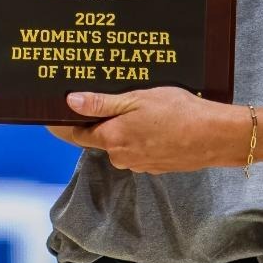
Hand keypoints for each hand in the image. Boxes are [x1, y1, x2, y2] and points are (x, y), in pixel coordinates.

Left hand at [46, 88, 250, 174]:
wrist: (216, 136)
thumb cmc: (178, 112)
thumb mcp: (137, 100)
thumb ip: (102, 104)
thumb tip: (70, 102)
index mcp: (112, 139)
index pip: (74, 134)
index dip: (60, 124)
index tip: (47, 115)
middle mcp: (121, 156)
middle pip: (98, 138)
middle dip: (97, 120)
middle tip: (100, 97)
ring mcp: (139, 163)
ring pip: (119, 143)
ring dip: (121, 127)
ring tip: (134, 105)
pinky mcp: (155, 165)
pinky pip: (137, 149)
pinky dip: (139, 136)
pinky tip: (153, 121)